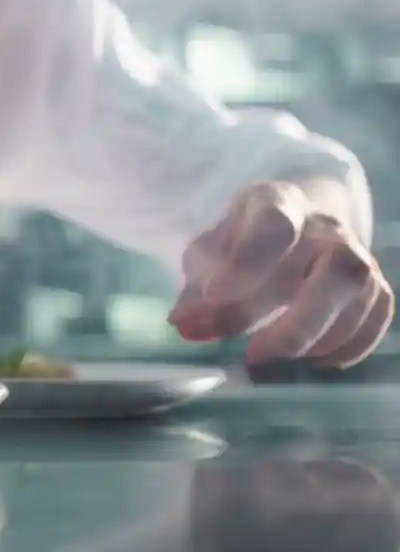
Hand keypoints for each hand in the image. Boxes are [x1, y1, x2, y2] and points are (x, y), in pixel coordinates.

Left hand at [169, 181, 393, 367]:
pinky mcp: (375, 285)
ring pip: (358, 293)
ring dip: (315, 337)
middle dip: (293, 322)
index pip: (274, 226)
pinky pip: (376, 317)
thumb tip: (184, 324)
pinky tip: (308, 358)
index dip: (246, 264)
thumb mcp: (209, 254)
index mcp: (276, 202)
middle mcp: (326, 225)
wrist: (293, 227)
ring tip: (271, 356)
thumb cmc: (240, 244)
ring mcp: (357, 252)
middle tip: (252, 355)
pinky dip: (345, 346)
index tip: (213, 298)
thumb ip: (195, 288)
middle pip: (334, 267)